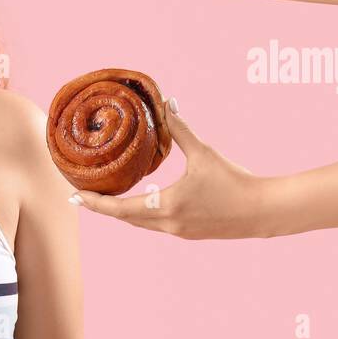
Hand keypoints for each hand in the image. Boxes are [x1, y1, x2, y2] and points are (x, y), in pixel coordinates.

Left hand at [70, 102, 273, 239]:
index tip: (74, 197)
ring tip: (106, 197)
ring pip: (140, 223)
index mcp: (166, 207)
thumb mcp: (204, 153)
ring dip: (123, 211)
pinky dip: (143, 213)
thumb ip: (181, 130)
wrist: (263, 211)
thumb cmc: (235, 181)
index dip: (94, 203)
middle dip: (103, 207)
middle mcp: (167, 224)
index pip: (119, 209)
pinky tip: (142, 201)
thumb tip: (167, 104)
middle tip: (83, 195)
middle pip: (125, 218)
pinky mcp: (188, 234)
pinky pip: (156, 224)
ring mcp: (178, 233)